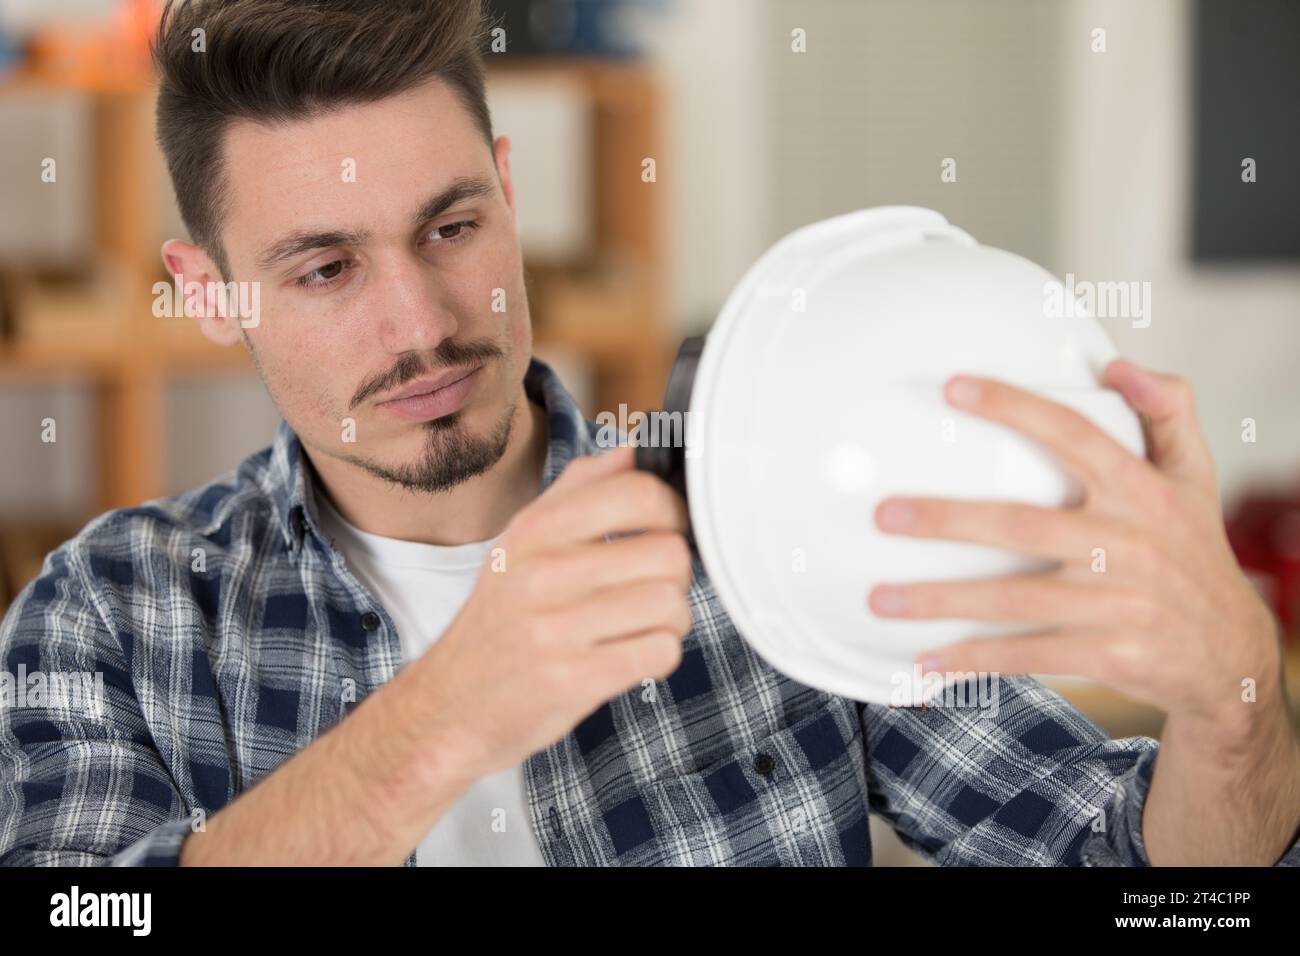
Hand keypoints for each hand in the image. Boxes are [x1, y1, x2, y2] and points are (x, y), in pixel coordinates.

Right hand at [418, 444, 693, 786]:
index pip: (636, 493)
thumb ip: (577, 491)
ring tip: (642, 624)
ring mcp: (557, 630)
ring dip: (672, 618)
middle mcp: (543, 574)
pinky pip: (660, 651)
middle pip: (667, 552)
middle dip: (676, 573)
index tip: (667, 527)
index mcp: (535, 531)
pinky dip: (659, 654)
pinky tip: (633, 653)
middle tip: (653, 586)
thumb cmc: (498, 622)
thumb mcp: (520, 544)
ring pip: (670, 604)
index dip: (672, 510)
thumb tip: (630, 450)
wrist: (449, 706)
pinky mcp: (573, 680)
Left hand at [866, 359, 1284, 731]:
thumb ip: (1167, 410)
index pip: (1074, 435)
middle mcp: (1128, 544)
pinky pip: (1030, 654)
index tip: (952, 388)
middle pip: (1022, 525)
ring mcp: (1118, 603)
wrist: (1231, 654)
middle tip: (884, 516)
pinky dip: (977, 659)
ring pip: (1014, 599)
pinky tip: (927, 659)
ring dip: (942, 600)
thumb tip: (1119, 365)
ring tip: (879, 598)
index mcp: (1144, 491)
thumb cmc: (1194, 551)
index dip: (1014, 408)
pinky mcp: (1110, 654)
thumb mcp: (1195, 476)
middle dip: (947, 520)